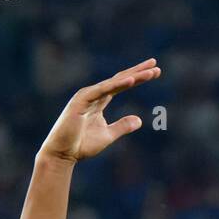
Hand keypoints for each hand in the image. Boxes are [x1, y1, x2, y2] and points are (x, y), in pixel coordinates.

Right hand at [38, 58, 160, 163]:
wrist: (62, 154)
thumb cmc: (81, 145)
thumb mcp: (108, 135)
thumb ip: (123, 126)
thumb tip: (140, 120)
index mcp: (100, 100)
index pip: (121, 85)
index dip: (138, 78)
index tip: (154, 72)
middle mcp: (94, 94)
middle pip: (120, 79)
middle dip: (138, 72)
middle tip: (155, 64)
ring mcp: (87, 95)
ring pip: (114, 83)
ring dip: (132, 76)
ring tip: (150, 71)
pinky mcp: (81, 100)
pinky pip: (103, 90)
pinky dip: (117, 85)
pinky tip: (131, 80)